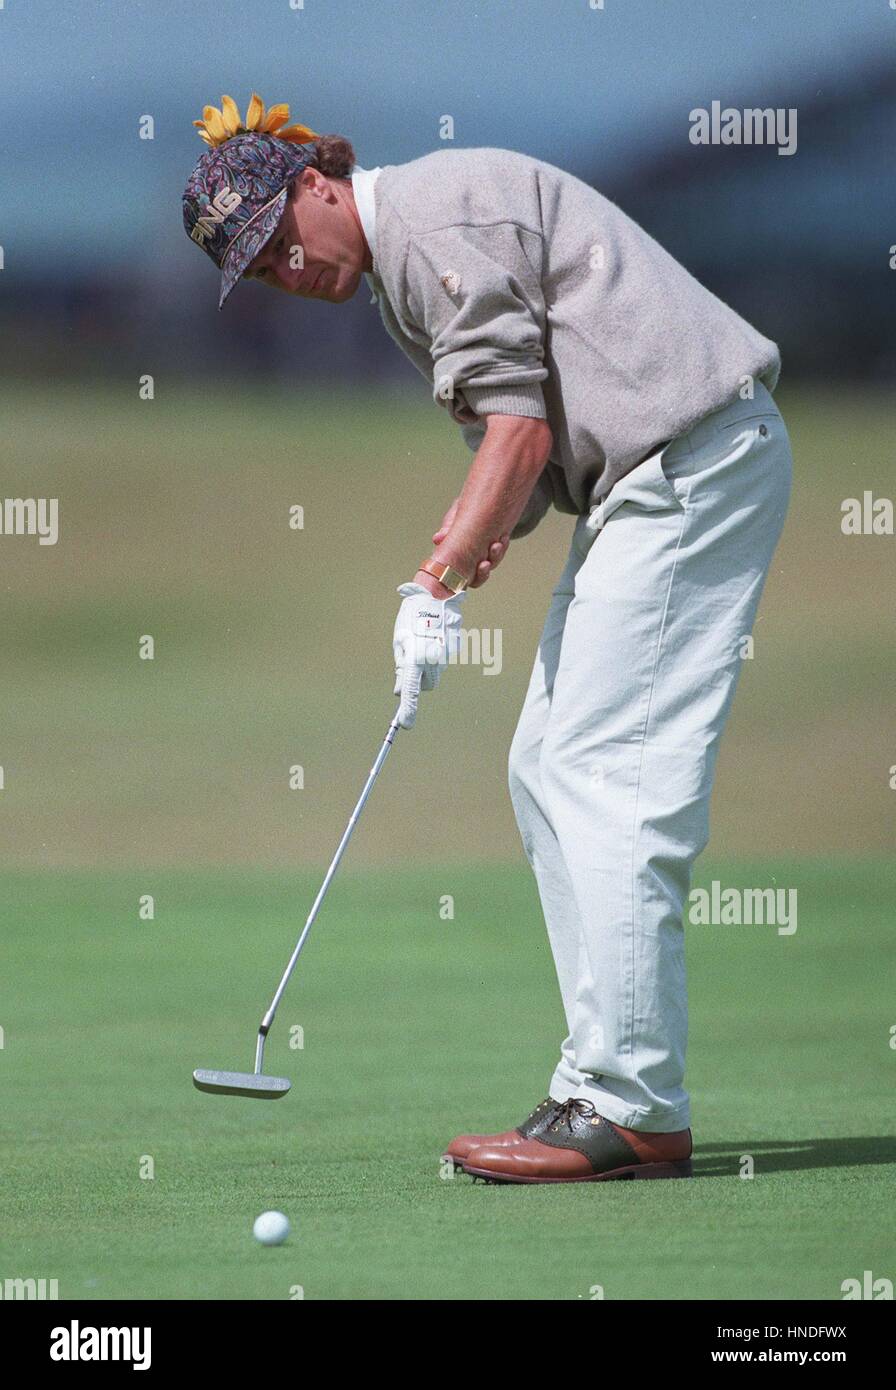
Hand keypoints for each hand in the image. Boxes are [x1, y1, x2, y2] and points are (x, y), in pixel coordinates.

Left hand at [392, 582, 465, 728]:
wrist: (434, 597)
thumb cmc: (411, 618)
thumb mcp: (399, 642)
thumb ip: (400, 668)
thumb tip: (398, 690)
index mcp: (415, 658)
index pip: (410, 689)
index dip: (408, 708)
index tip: (406, 723)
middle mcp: (432, 661)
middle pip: (427, 685)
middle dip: (420, 680)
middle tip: (412, 658)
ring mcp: (445, 656)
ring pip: (436, 674)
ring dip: (429, 667)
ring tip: (423, 643)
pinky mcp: (453, 651)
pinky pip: (443, 661)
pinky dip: (437, 655)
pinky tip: (433, 639)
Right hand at [432, 499, 510, 588]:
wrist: (486, 500)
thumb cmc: (465, 509)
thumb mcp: (455, 515)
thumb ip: (448, 528)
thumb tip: (437, 539)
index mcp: (454, 554)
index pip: (455, 574)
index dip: (460, 578)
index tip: (464, 574)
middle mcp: (469, 559)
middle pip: (475, 578)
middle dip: (482, 574)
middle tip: (485, 564)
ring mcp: (483, 555)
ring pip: (490, 566)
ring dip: (494, 558)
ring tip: (497, 545)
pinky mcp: (496, 549)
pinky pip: (499, 555)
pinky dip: (502, 549)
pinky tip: (503, 538)